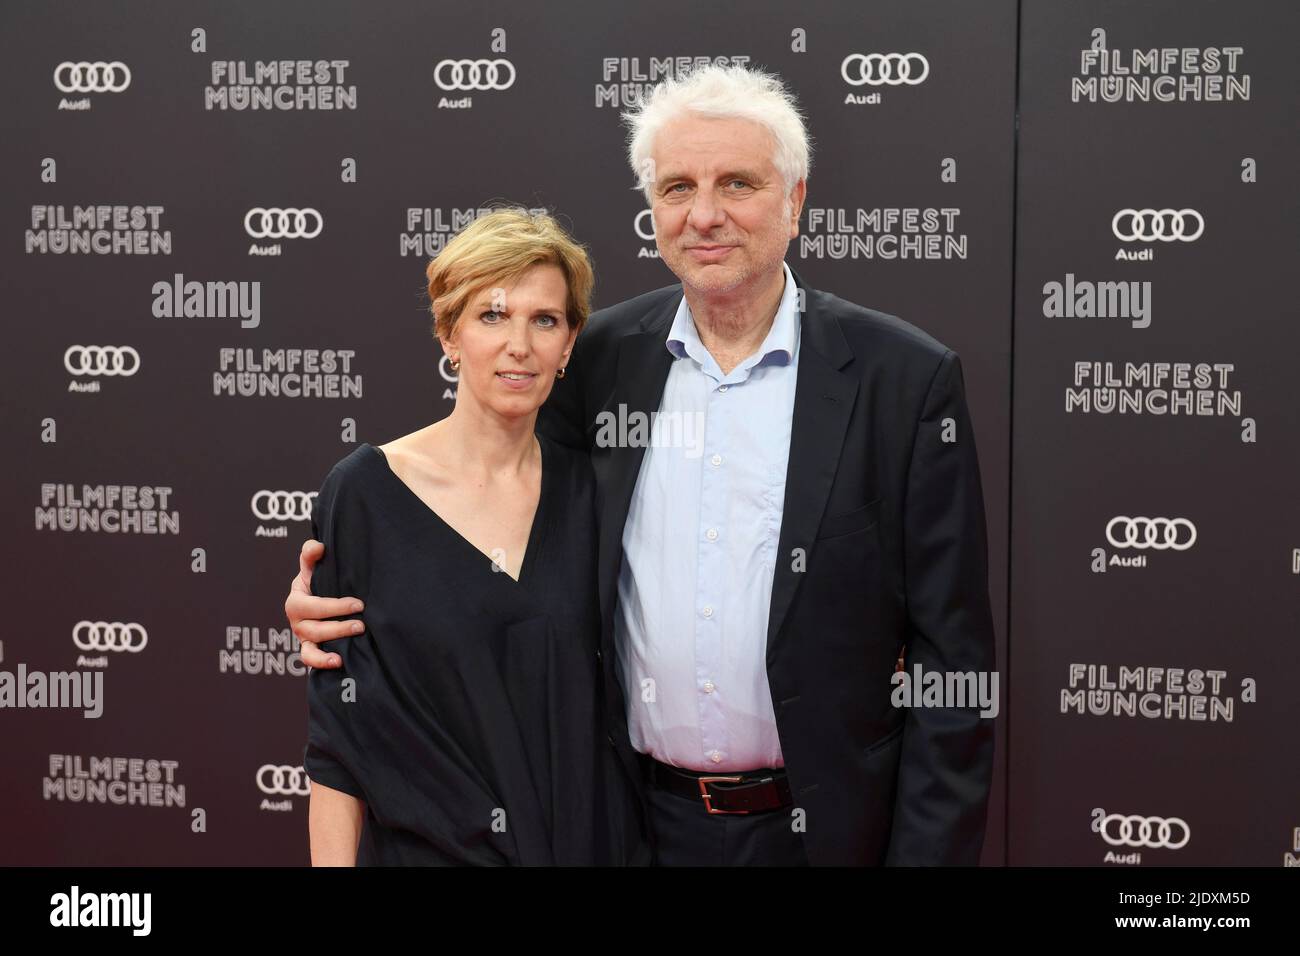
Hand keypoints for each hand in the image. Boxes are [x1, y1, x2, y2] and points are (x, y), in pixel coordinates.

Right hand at [286, 539, 363, 668]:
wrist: (315, 597)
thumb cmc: (315, 582)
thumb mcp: (311, 568)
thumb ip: (310, 555)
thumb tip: (318, 547)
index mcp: (296, 601)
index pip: (313, 606)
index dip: (335, 607)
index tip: (359, 604)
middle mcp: (296, 621)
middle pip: (315, 628)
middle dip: (339, 626)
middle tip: (362, 624)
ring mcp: (302, 637)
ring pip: (312, 645)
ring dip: (334, 642)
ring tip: (354, 640)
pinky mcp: (309, 649)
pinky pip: (310, 659)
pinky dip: (321, 663)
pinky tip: (339, 662)